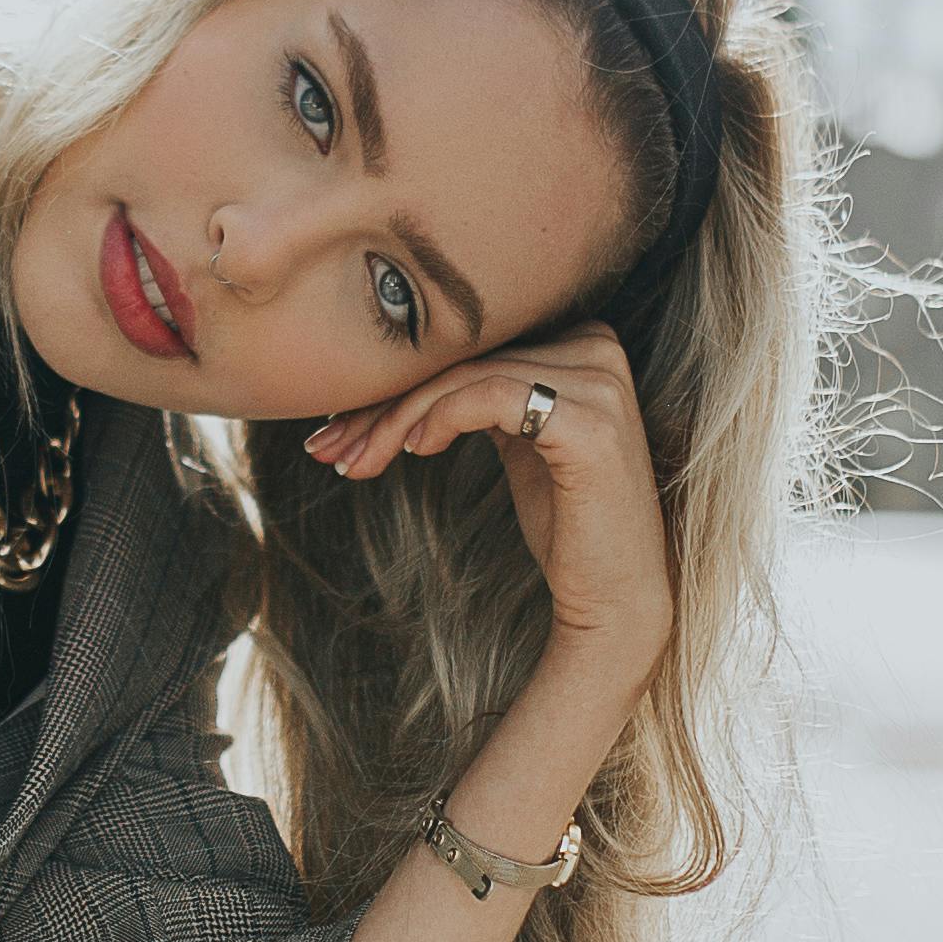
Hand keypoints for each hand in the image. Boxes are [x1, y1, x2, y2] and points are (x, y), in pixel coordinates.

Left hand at [306, 328, 672, 692]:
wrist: (616, 596)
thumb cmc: (566, 523)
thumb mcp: (520, 442)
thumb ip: (485, 396)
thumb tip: (404, 378)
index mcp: (582, 344)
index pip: (472, 347)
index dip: (399, 381)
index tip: (339, 425)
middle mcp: (598, 348)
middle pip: (465, 357)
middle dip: (384, 402)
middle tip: (326, 446)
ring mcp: (599, 381)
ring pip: (467, 376)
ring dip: (396, 419)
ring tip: (357, 461)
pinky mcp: (589, 420)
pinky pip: (491, 395)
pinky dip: (440, 418)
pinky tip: (413, 451)